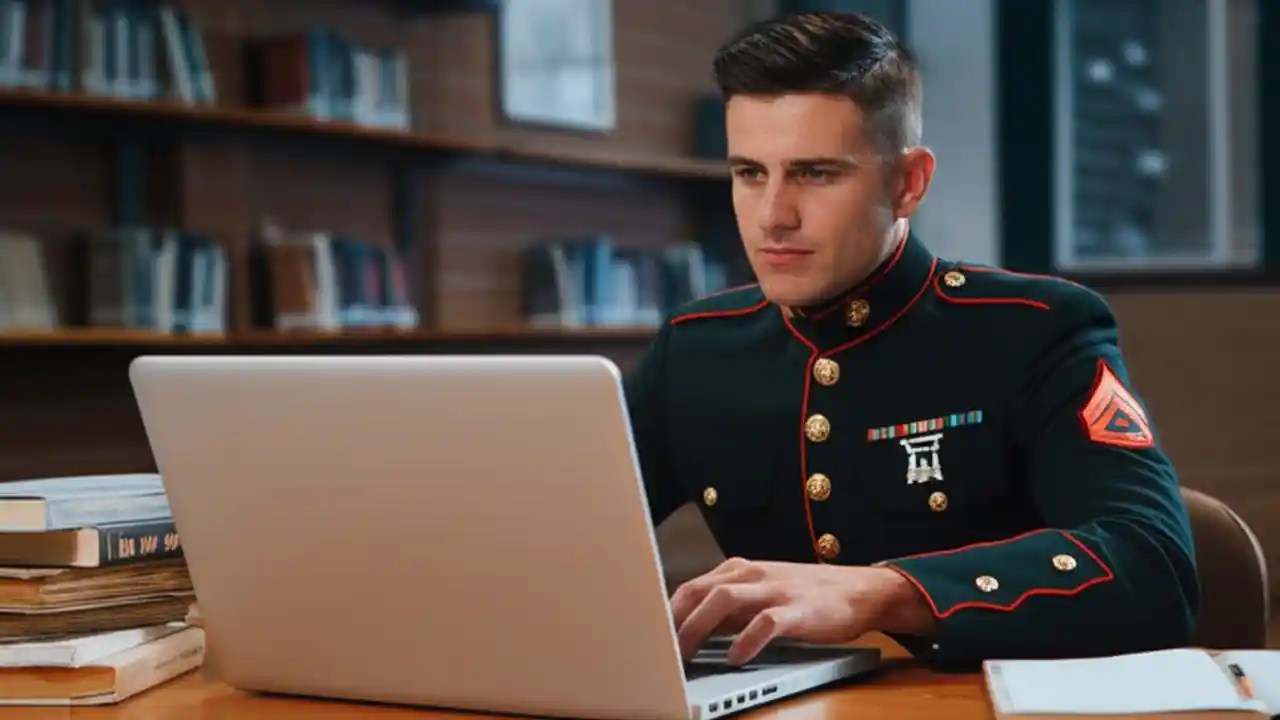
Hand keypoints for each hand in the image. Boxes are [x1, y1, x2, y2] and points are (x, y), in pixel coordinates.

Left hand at [669, 557, 935, 665]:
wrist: (860, 590)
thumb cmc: (806, 595)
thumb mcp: (762, 593)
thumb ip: (729, 607)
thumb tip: (689, 629)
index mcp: (741, 569)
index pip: (691, 584)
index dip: (666, 610)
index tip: (647, 633)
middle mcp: (753, 574)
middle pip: (700, 589)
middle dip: (674, 620)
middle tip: (659, 649)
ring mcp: (775, 590)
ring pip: (724, 599)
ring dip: (699, 628)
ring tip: (685, 654)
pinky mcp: (798, 610)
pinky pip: (766, 623)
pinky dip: (746, 640)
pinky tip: (735, 658)